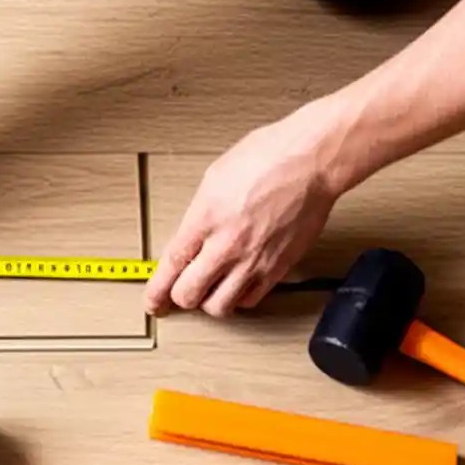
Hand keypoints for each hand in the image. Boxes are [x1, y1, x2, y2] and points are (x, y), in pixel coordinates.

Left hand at [144, 104, 348, 317]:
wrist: (311, 161)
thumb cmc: (268, 158)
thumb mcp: (213, 179)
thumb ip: (197, 216)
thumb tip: (188, 237)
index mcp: (205, 220)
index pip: (170, 267)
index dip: (156, 291)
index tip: (152, 301)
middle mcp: (228, 245)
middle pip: (189, 294)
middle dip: (179, 297)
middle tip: (179, 293)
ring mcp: (254, 260)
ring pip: (220, 306)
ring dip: (209, 301)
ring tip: (210, 289)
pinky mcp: (278, 267)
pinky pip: (251, 300)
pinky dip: (239, 298)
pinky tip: (238, 284)